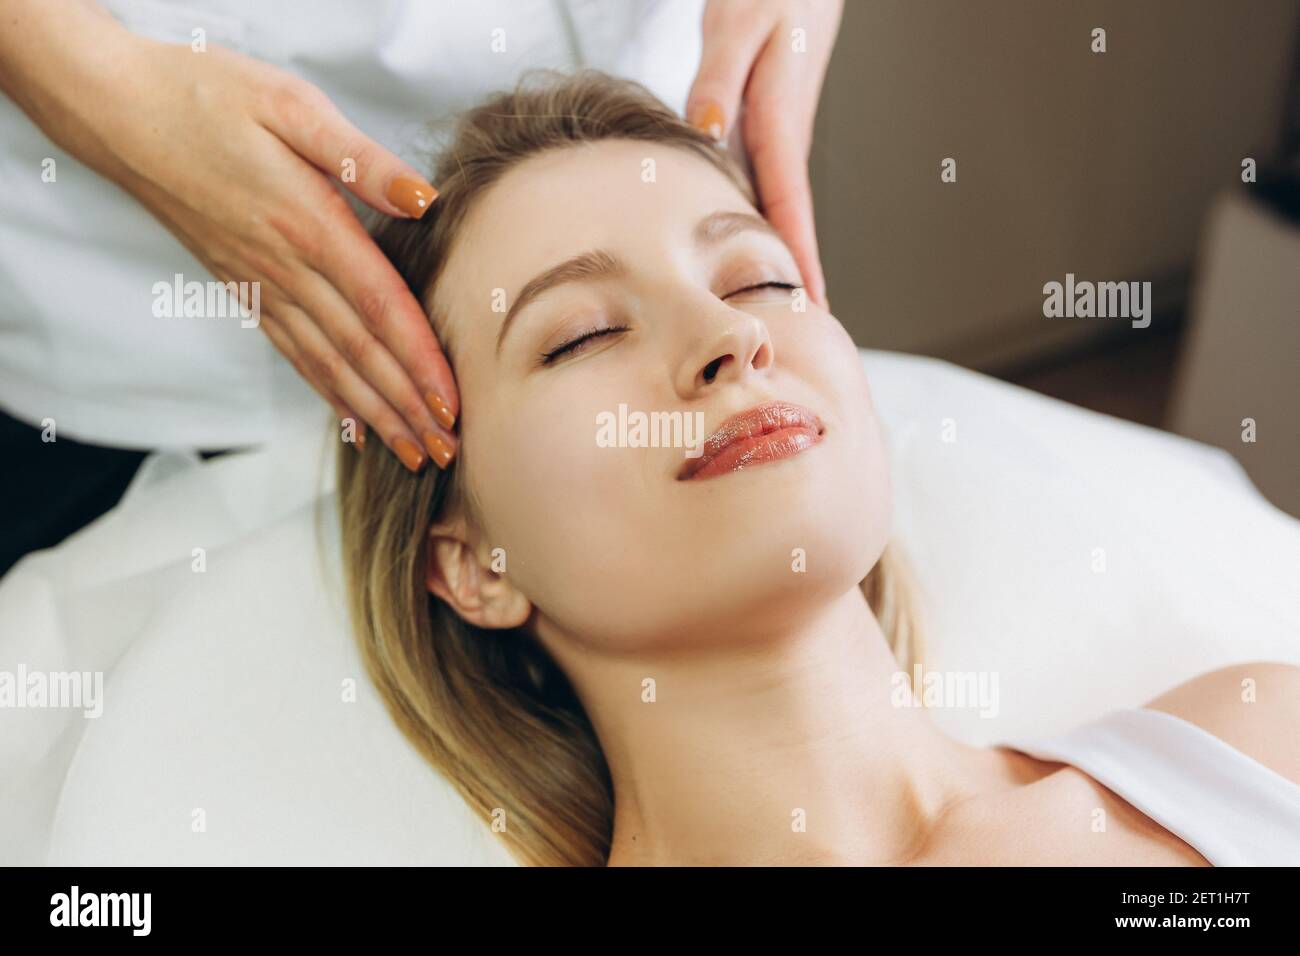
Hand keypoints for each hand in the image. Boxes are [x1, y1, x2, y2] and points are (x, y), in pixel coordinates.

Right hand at [0, 2, 457, 470]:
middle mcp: (286, 267)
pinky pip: (293, 352)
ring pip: (327, 364)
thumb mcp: (291, 105)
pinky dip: (327, 392)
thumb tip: (422, 197)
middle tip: (448, 453)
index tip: (451, 403)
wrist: (117, 112)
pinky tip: (353, 420)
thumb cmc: (207, 95)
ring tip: (413, 454)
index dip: (419, 359)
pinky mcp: (242, 288)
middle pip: (359, 351)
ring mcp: (260, 284)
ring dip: (374, 414)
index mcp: (309, 223)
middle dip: (408, 407)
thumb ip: (361, 158)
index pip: (379, 306)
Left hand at [686, 0, 842, 310]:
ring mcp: (772, 133)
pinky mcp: (760, 123)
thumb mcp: (735, 27)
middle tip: (797, 334)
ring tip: (776, 311)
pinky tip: (741, 247)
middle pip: (786, 221)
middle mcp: (782, 136)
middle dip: (795, 278)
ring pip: (770, 206)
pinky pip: (754, 182)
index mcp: (778, 120)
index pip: (791, 206)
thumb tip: (708, 136)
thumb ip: (718, 81)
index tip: (813, 309)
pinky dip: (752, 220)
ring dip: (776, 256)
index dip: (800, 262)